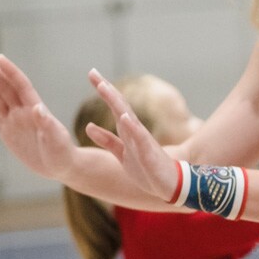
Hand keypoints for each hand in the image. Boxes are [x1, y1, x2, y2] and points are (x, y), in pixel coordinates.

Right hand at [0, 51, 84, 182]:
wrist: (61, 166)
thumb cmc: (63, 152)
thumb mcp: (56, 139)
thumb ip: (47, 124)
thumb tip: (37, 108)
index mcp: (35, 109)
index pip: (20, 85)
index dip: (10, 71)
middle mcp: (23, 111)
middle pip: (4, 86)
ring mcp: (14, 120)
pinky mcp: (7, 132)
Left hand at [82, 71, 186, 203]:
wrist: (170, 186)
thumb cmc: (147, 169)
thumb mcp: (122, 153)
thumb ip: (107, 140)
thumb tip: (88, 126)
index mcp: (128, 131)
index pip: (115, 106)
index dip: (103, 90)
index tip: (92, 73)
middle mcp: (136, 131)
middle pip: (120, 105)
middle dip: (106, 89)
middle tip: (92, 72)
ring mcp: (143, 141)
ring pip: (128, 117)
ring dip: (116, 102)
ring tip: (104, 87)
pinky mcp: (149, 153)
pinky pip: (140, 138)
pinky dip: (132, 127)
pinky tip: (124, 116)